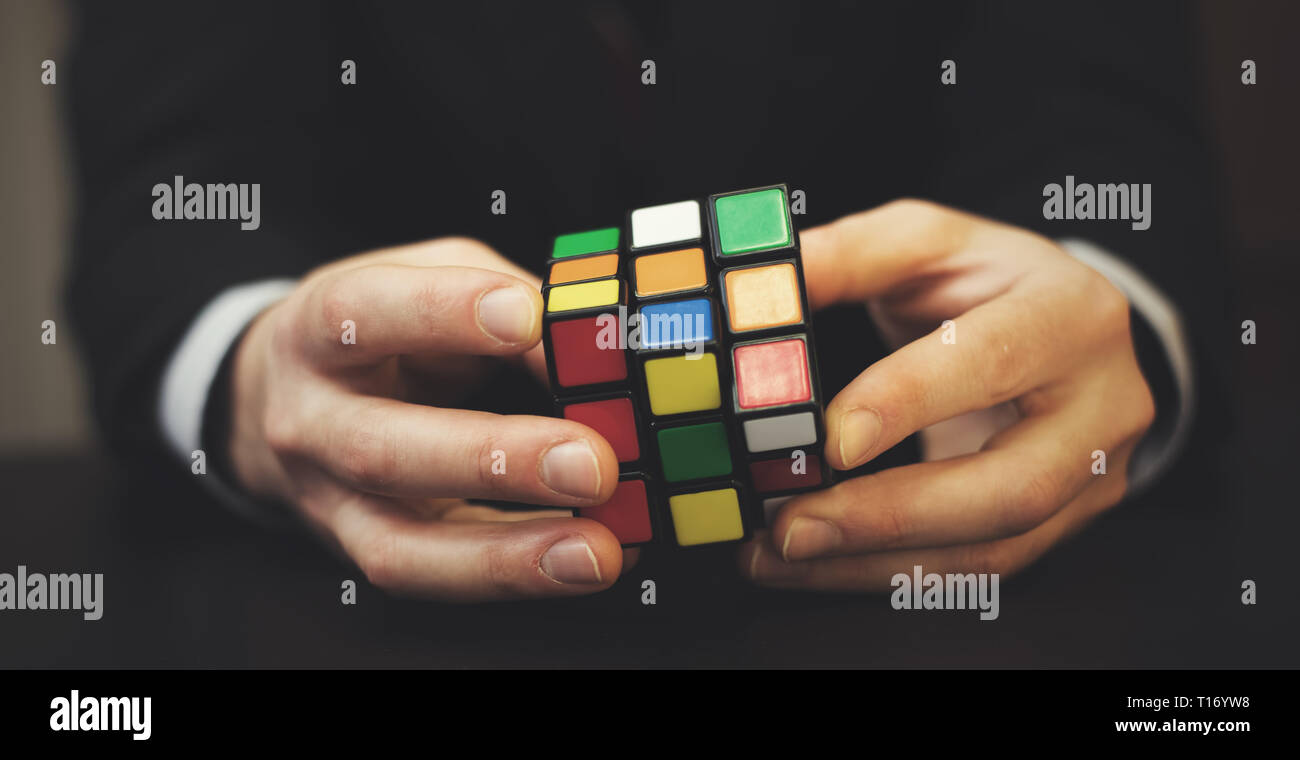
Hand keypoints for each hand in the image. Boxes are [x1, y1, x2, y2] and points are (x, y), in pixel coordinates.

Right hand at [226, 237, 628, 600]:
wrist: (284, 397)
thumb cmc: (383, 330)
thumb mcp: (435, 282)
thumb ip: (512, 306)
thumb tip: (601, 355)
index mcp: (318, 328)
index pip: (364, 312)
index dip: (444, 311)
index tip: (528, 317)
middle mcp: (310, 421)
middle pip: (383, 451)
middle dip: (495, 460)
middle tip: (591, 464)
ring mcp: (329, 502)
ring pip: (401, 548)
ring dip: (506, 557)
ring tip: (595, 552)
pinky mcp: (363, 553)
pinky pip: (436, 581)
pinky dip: (517, 577)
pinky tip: (582, 564)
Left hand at [744, 200, 1154, 588]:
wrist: (1066, 331)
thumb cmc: (991, 283)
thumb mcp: (928, 243)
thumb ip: (850, 256)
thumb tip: (767, 283)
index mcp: (1071, 313)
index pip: (993, 360)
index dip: (910, 402)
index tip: (830, 439)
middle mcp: (1103, 405)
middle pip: (1012, 488)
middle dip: (890, 518)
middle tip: (791, 527)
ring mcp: (1094, 478)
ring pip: (993, 551)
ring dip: (873, 564)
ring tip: (779, 555)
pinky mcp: (1063, 526)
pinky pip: (976, 571)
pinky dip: (887, 574)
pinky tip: (818, 566)